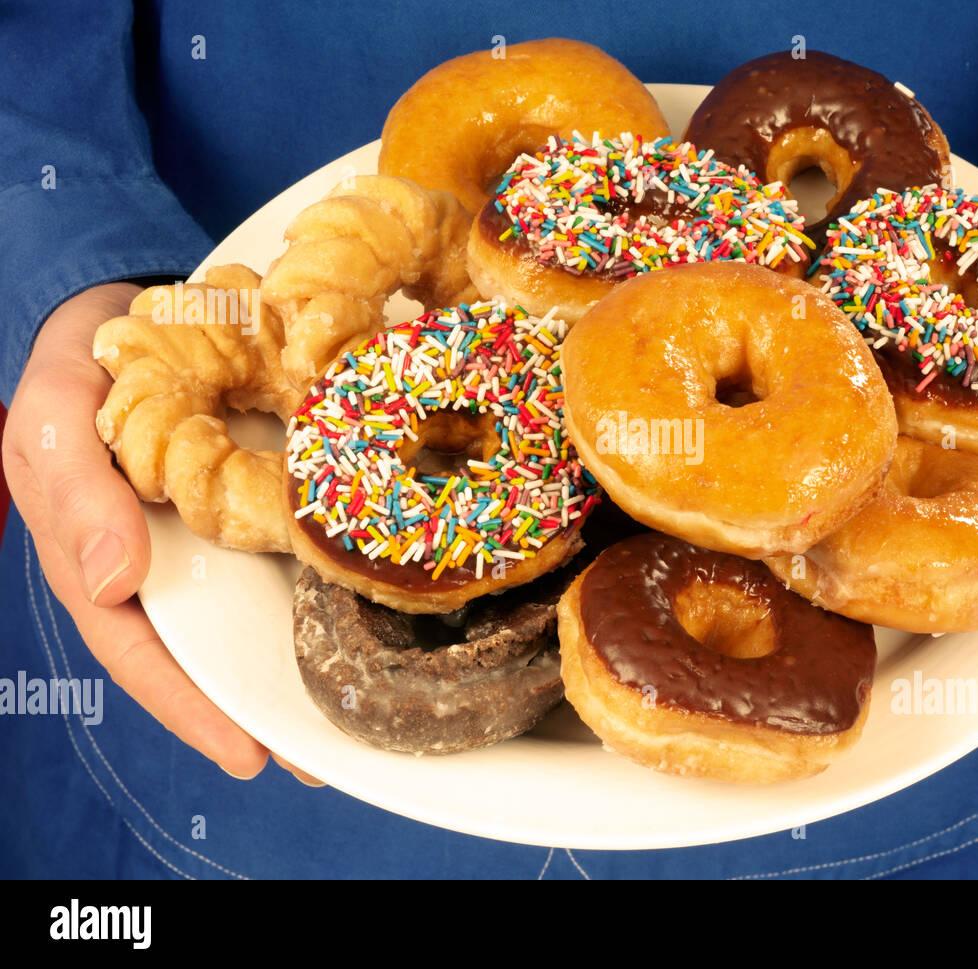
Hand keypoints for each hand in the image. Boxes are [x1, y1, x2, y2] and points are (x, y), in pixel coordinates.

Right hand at [2, 283, 321, 784]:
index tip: (249, 754)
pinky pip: (294, 543)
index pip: (144, 655)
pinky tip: (378, 598)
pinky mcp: (259, 497)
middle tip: (331, 758)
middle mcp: (169, 562)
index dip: (193, 709)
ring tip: (368, 706)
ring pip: (262, 607)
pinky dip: (329, 575)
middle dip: (267, 707)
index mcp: (104, 563)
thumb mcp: (55, 425)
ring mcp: (217, 534)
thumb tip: (113, 581)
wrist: (129, 309)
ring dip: (310, 654)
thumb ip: (75, 496)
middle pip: (215, 650)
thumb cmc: (79, 372)